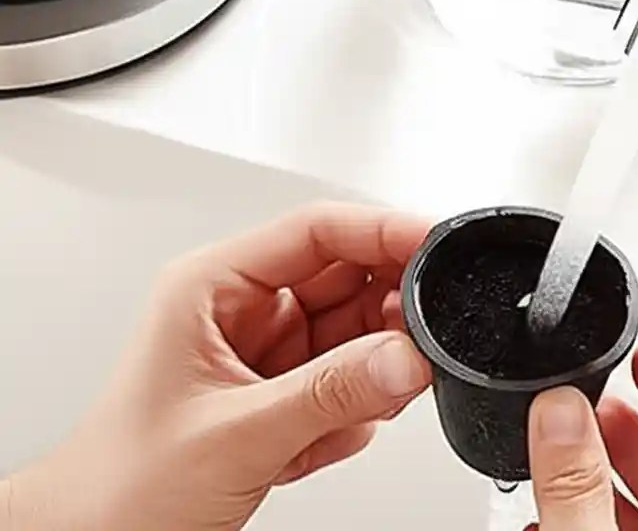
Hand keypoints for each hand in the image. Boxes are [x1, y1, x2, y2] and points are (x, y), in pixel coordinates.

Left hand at [3, 203, 434, 530]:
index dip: (382, 231)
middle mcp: (244, 313)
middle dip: (387, 321)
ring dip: (369, 380)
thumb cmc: (121, 486)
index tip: (436, 244)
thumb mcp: (235, 434)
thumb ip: (330, 393)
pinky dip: (354, 418)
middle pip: (350, 281)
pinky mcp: (287, 397)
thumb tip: (407, 356)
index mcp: (214, 288)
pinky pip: (354, 385)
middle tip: (416, 349)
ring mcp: (269, 356)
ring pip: (359, 338)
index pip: (316, 233)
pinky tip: (317, 445)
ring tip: (343, 421)